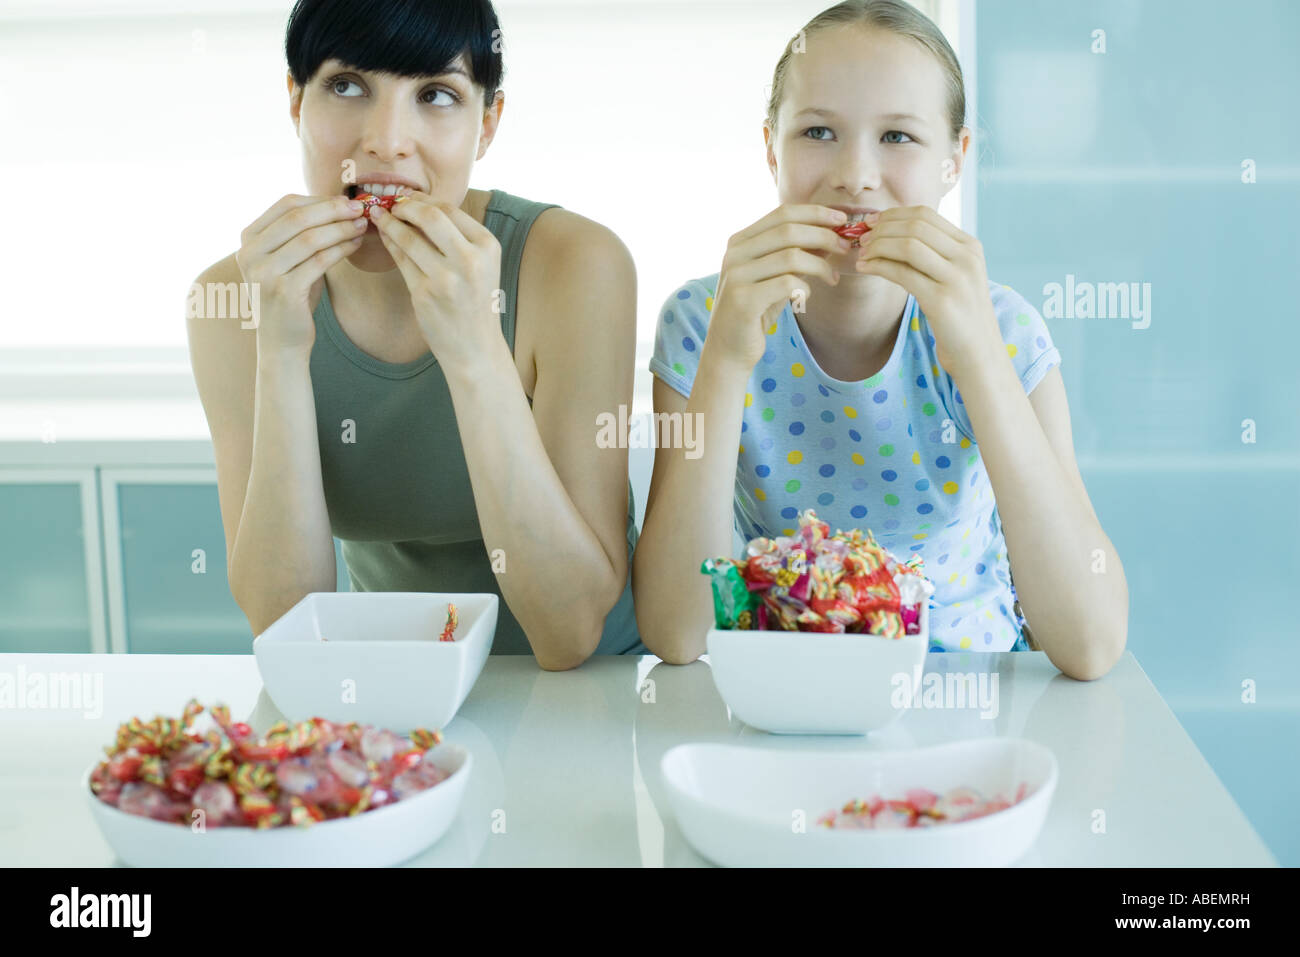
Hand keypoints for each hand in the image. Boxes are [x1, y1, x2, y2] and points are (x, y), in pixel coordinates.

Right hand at [234, 194, 367, 355]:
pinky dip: (341, 249)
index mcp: (248, 238)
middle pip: (298, 218)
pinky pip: (319, 261)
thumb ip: (302, 232)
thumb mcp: (289, 258)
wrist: (282, 341)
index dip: (320, 199)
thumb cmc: (292, 296)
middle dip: (333, 210)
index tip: (348, 200)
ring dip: (341, 229)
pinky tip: (356, 245)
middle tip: (361, 209)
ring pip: (310, 238)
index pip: (286, 205)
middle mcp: (249, 252)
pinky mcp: (283, 291)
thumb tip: (340, 203)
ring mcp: (264, 272)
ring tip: (362, 226)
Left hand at [369, 194, 503, 367]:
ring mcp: (446, 278)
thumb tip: (420, 206)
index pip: (450, 209)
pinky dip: (390, 243)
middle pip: (430, 216)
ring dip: (390, 223)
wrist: (476, 346)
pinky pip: (401, 259)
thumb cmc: (476, 303)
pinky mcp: (425, 294)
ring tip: (379, 217)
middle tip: (391, 205)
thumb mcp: (481, 265)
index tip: (408, 197)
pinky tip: (384, 237)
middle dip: (405, 206)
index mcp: (487, 247)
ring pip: (409, 237)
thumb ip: (458, 237)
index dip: (423, 199)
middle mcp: (470, 260)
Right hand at [706, 204, 850, 371]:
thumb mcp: (775, 276)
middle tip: (845, 248)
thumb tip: (829, 232)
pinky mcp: (744, 300)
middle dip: (824, 235)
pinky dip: (806, 288)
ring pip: (791, 256)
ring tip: (833, 278)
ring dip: (820, 265)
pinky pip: (788, 283)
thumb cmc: (756, 312)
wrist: (729, 350)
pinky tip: (807, 298)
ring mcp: (736, 276)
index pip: (782, 213)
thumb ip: (795, 254)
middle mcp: (734, 254)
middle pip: (789, 230)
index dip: (815, 213)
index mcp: (740, 241)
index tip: (842, 219)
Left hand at [854, 205, 1002, 381]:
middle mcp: (967, 257)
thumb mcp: (953, 276)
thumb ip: (933, 254)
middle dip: (883, 229)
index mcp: (970, 246)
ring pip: (908, 246)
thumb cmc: (959, 316)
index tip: (873, 222)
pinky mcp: (941, 300)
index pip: (927, 215)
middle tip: (862, 238)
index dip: (894, 215)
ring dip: (879, 246)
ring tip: (862, 253)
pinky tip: (865, 268)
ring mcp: (956, 278)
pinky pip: (902, 273)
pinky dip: (879, 267)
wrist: (978, 353)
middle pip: (916, 226)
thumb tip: (892, 233)